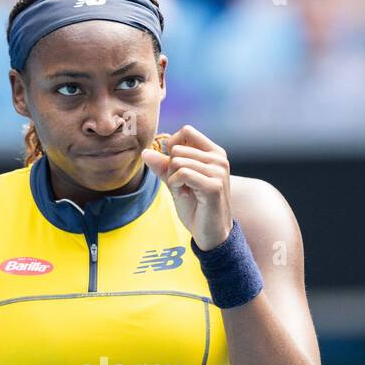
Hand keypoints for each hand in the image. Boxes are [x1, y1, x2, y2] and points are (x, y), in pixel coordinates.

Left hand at [141, 124, 232, 250]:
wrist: (209, 233)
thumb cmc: (196, 207)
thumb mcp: (176, 182)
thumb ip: (163, 166)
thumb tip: (145, 152)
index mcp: (214, 152)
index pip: (186, 131)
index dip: (172, 148)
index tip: (176, 168)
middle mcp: (219, 158)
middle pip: (177, 149)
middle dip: (171, 169)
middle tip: (183, 186)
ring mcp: (218, 171)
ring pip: (178, 162)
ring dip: (174, 180)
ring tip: (186, 192)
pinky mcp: (213, 186)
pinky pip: (182, 174)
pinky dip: (176, 186)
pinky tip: (186, 196)